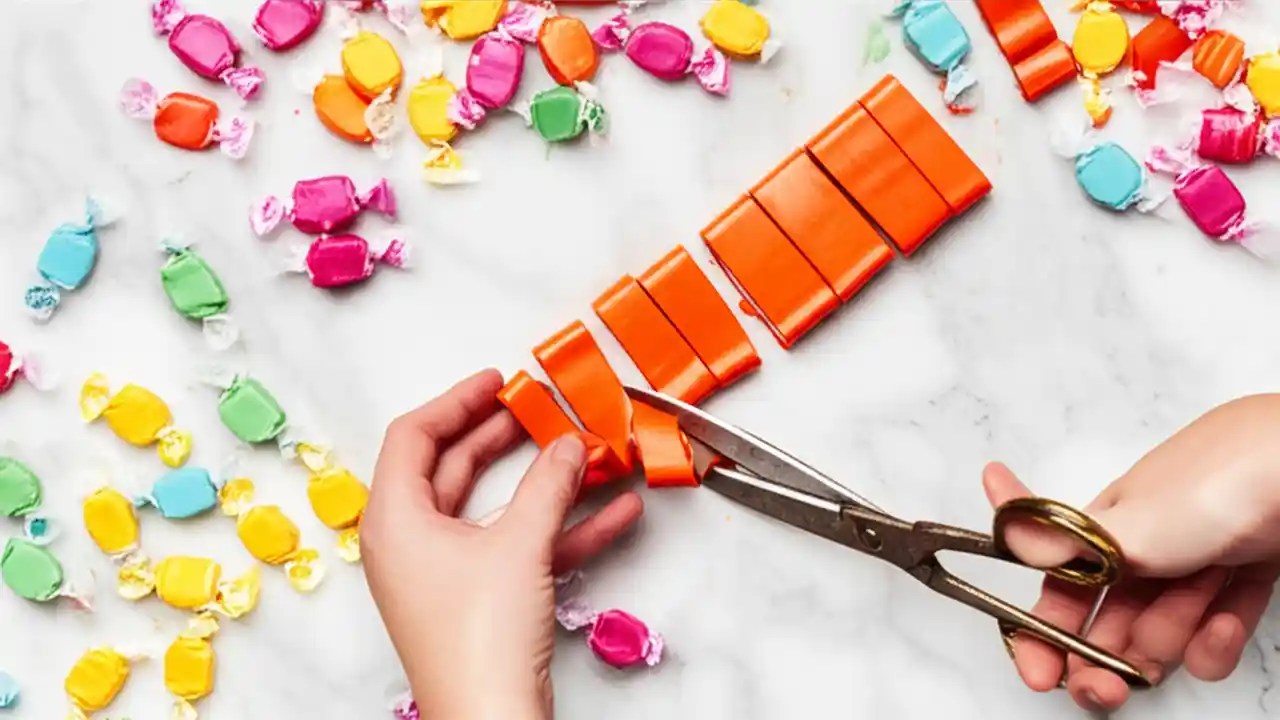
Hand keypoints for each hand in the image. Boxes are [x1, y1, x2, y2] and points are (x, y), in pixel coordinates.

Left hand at [362, 369, 643, 718]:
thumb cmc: (481, 639)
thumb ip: (548, 484)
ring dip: (542, 482)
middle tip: (538, 408)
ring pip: (493, 509)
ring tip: (585, 450)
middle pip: (453, 467)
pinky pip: (518, 548)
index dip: (456, 401)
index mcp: (396, 520)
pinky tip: (614, 510)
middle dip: (503, 438)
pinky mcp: (479, 601)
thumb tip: (568, 445)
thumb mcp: (520, 544)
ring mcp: (445, 574)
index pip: (413, 436)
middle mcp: (411, 543)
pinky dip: (560, 527)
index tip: (496, 381)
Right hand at [984, 394, 1279, 711]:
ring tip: (1181, 637)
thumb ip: (1062, 542)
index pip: (1056, 582)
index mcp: (1106, 524)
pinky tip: (1218, 628)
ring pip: (1164, 626)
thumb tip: (1000, 526)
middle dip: (1097, 659)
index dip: (1040, 627)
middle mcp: (1147, 542)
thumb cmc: (1221, 482)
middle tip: (1101, 689)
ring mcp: (1198, 557)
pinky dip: (1218, 638)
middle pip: (1107, 616)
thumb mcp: (1129, 523)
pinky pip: (1219, 624)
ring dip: (1167, 644)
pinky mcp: (1249, 569)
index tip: (1036, 669)